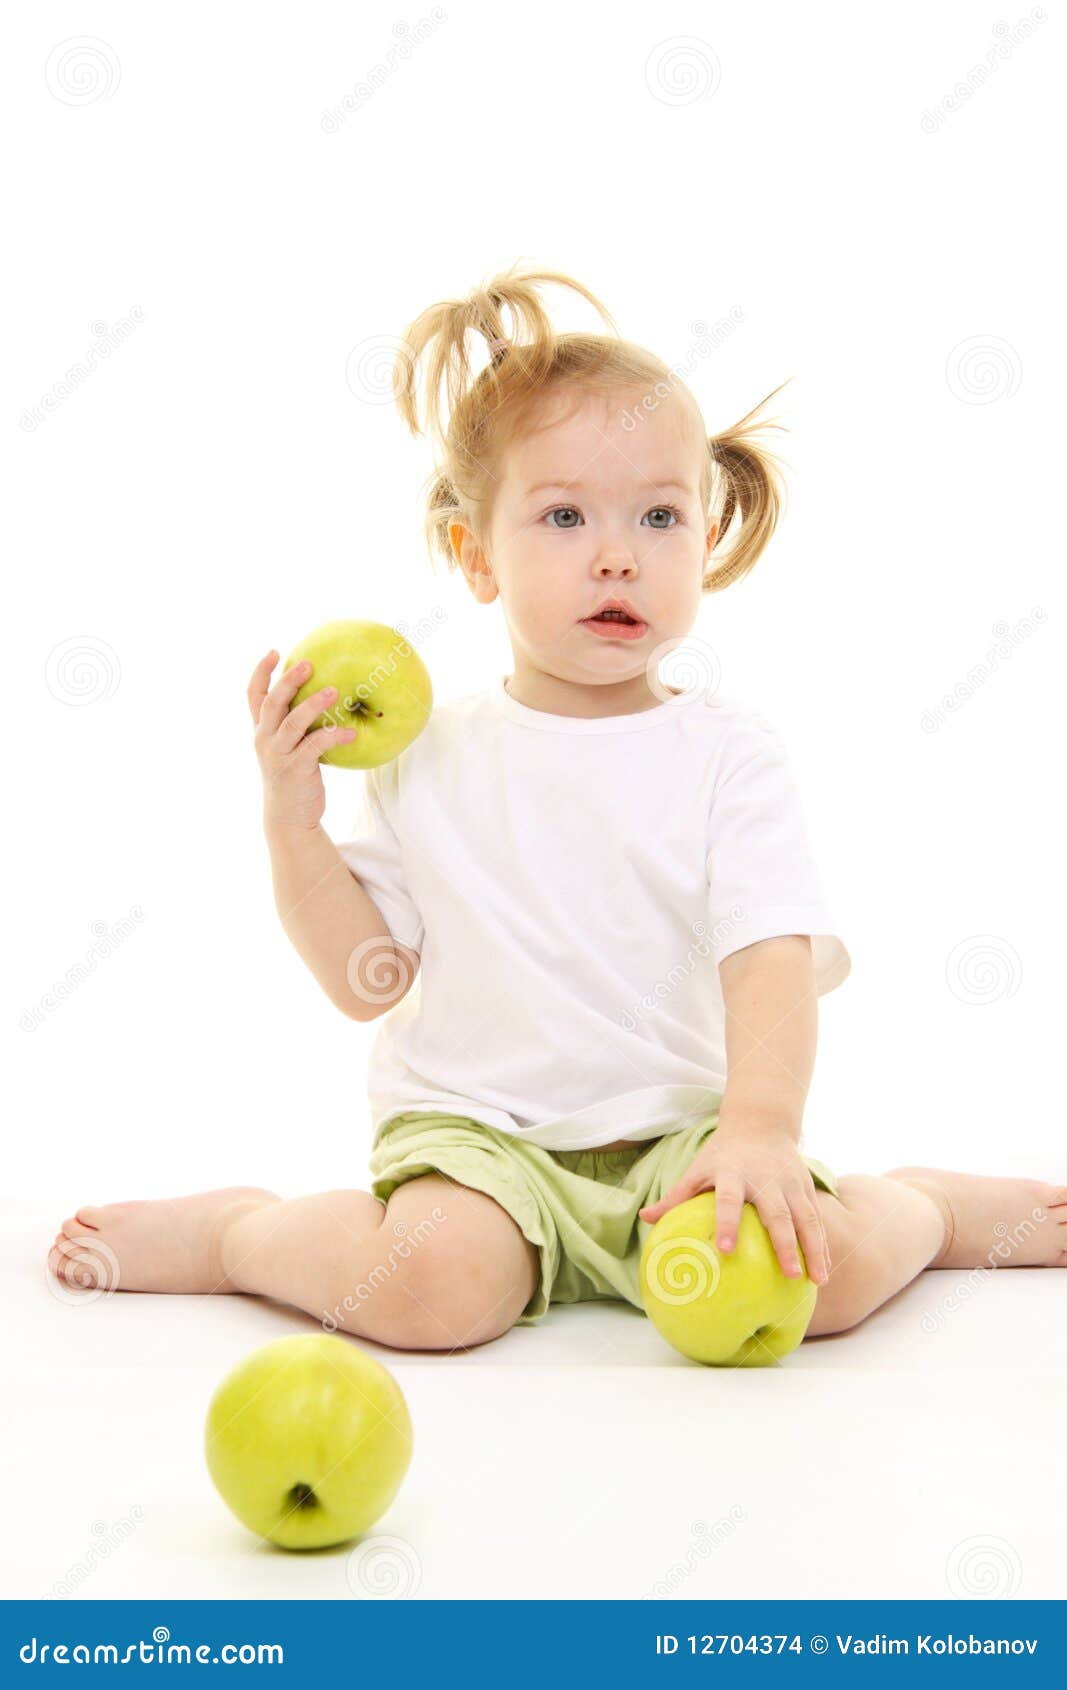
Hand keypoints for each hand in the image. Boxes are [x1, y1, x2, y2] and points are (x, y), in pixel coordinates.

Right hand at [248, 649, 356, 834]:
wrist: (289, 817)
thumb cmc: (295, 777)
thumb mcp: (289, 748)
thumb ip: (298, 725)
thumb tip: (327, 696)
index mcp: (262, 731)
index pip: (253, 696)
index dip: (261, 672)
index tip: (274, 651)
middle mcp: (265, 740)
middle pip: (271, 703)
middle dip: (288, 681)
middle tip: (307, 663)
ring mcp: (278, 755)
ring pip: (292, 723)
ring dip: (312, 704)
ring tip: (334, 691)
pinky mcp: (295, 770)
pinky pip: (314, 747)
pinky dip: (332, 737)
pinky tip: (350, 734)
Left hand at [638, 1123, 830, 1284]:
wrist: (761, 1122)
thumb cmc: (723, 1154)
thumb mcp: (698, 1168)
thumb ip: (676, 1196)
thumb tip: (644, 1219)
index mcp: (733, 1173)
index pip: (728, 1199)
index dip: (727, 1223)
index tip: (725, 1250)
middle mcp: (765, 1178)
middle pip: (777, 1214)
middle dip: (785, 1244)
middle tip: (790, 1275)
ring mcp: (790, 1182)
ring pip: (806, 1217)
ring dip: (814, 1249)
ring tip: (818, 1281)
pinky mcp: (806, 1186)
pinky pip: (816, 1218)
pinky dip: (822, 1243)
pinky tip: (822, 1270)